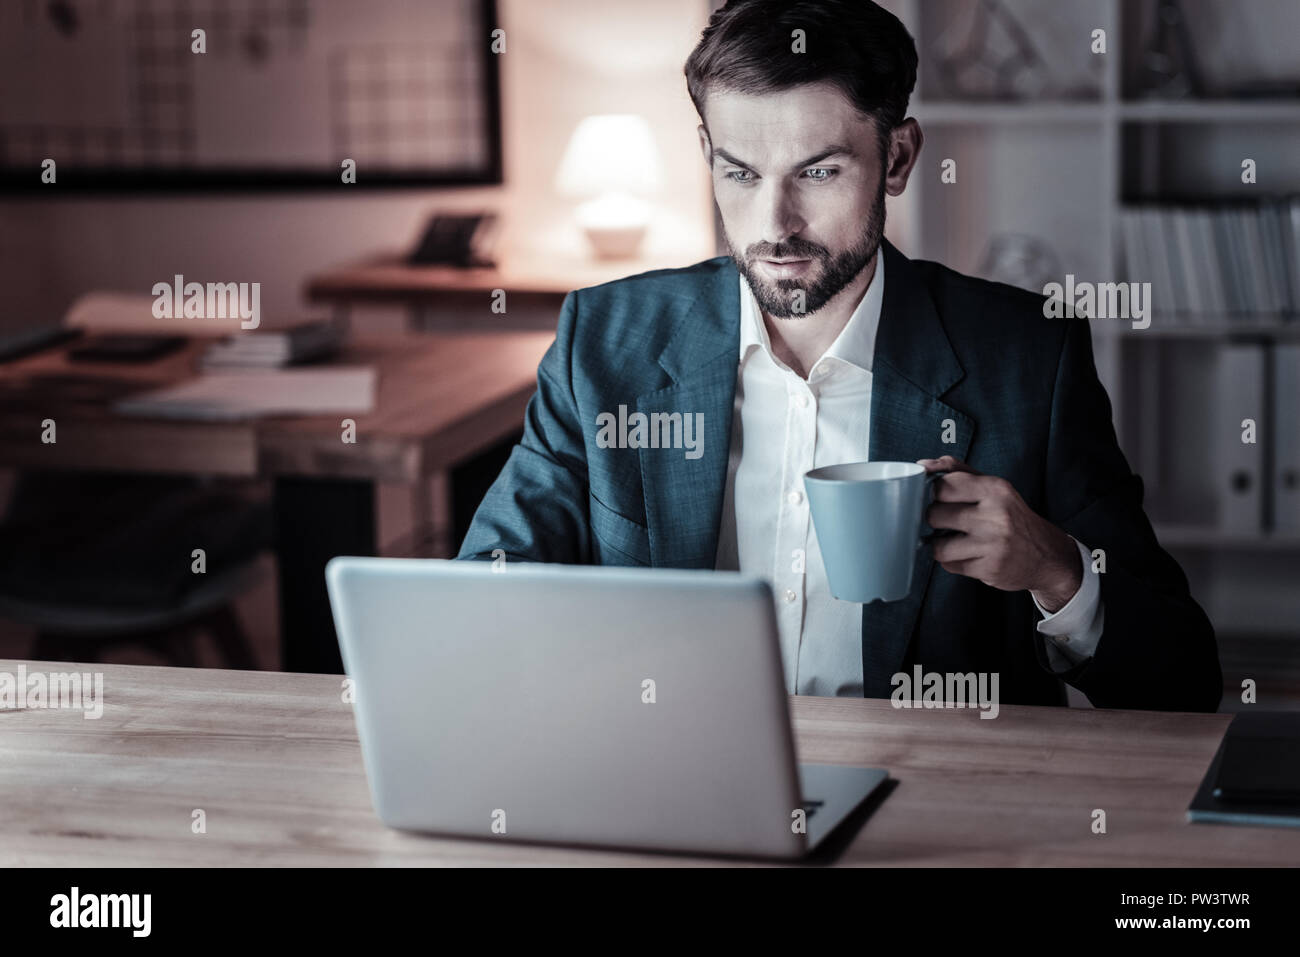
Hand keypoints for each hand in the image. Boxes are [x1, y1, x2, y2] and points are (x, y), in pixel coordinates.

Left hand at [917, 456, 1081, 611]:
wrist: (1047, 556)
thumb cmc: (1012, 517)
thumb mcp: (993, 488)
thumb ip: (958, 471)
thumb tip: (924, 464)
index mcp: (995, 489)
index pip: (943, 485)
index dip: (934, 494)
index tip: (940, 499)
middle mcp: (996, 515)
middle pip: (935, 515)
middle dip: (936, 520)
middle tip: (949, 522)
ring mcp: (993, 544)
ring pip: (938, 545)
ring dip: (942, 545)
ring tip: (957, 541)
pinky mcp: (989, 568)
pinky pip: (950, 565)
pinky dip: (953, 561)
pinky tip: (969, 555)